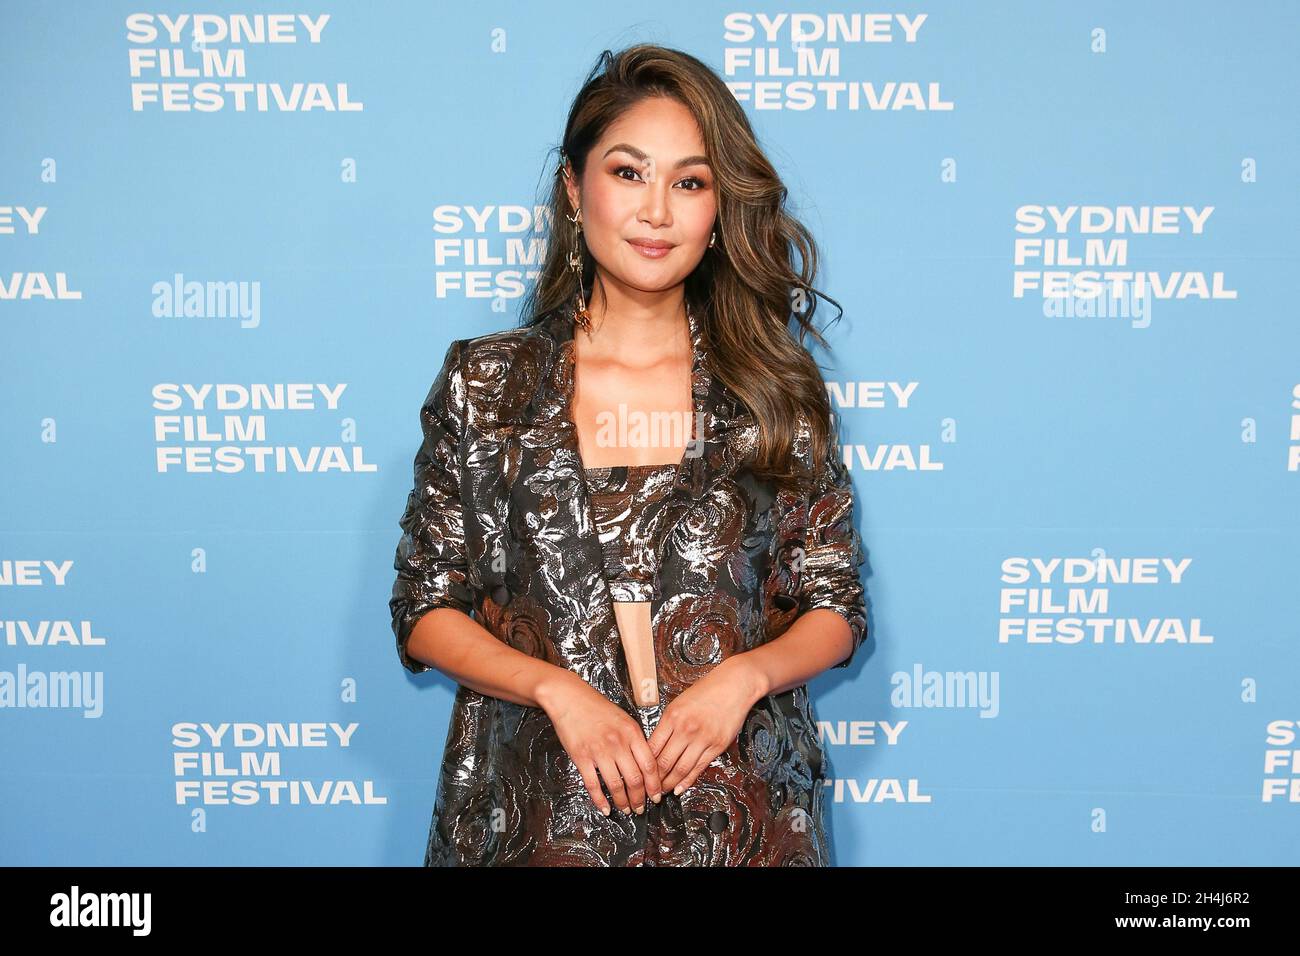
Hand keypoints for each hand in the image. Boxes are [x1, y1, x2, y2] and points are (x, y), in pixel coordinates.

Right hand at [538, 671, 664, 815]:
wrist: (569, 698)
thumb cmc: (597, 707)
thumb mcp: (624, 719)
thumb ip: (635, 739)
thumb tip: (646, 763)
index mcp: (632, 733)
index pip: (650, 765)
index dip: (655, 785)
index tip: (657, 796)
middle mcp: (618, 743)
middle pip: (635, 779)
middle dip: (641, 798)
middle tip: (641, 808)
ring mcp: (599, 751)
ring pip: (616, 785)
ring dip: (623, 802)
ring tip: (626, 809)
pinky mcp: (581, 757)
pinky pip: (593, 785)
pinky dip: (600, 801)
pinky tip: (605, 808)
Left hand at [647, 655, 764, 796]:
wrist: (734, 685)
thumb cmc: (706, 691)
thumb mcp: (679, 703)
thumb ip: (667, 724)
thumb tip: (655, 745)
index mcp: (672, 716)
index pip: (652, 747)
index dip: (643, 765)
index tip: (639, 773)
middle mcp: (686, 728)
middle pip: (664, 761)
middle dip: (654, 780)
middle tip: (648, 789)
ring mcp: (702, 738)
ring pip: (680, 769)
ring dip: (669, 784)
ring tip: (662, 792)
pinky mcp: (717, 745)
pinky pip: (699, 767)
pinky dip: (687, 781)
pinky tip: (680, 787)